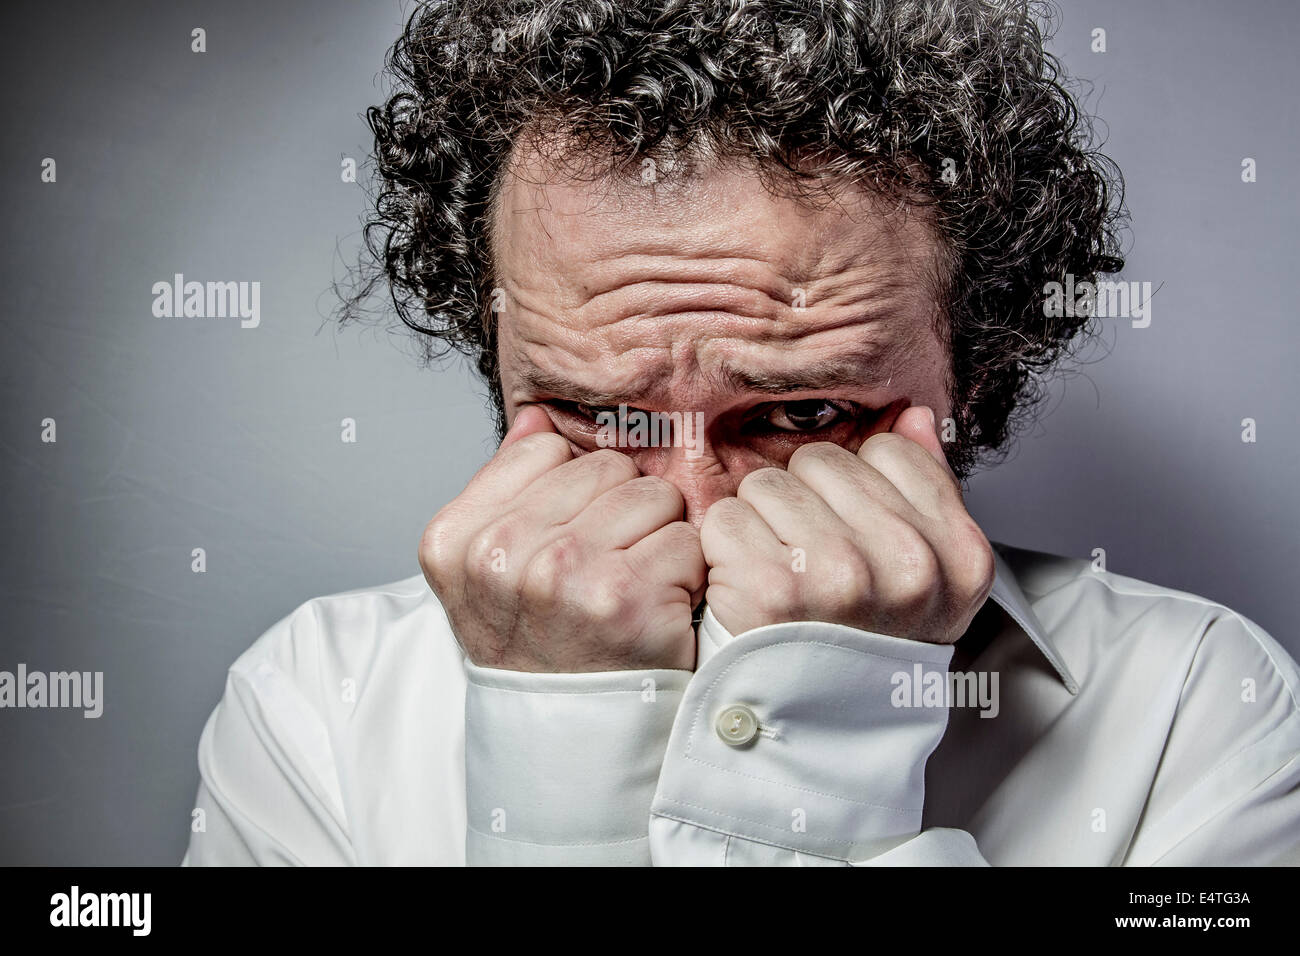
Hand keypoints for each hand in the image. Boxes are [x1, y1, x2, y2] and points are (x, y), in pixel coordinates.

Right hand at [418, 406, 706, 671]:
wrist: (567, 737)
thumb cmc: (538, 645)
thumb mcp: (489, 568)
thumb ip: (507, 485)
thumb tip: (537, 415)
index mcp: (456, 536)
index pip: (548, 449)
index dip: (575, 491)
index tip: (566, 540)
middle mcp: (502, 552)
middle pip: (607, 468)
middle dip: (623, 513)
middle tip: (607, 571)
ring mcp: (562, 573)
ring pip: (654, 496)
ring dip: (658, 540)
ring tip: (632, 587)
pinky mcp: (626, 598)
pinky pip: (686, 540)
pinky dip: (686, 575)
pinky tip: (657, 610)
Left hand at [699, 406, 995, 643]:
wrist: (817, 732)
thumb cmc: (863, 642)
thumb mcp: (927, 575)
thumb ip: (926, 488)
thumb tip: (911, 415)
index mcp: (959, 555)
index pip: (887, 451)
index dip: (855, 487)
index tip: (853, 536)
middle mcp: (908, 565)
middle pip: (821, 462)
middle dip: (803, 502)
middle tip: (808, 562)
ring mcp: (842, 576)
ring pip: (767, 484)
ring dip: (759, 524)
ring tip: (779, 575)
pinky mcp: (774, 590)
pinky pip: (725, 517)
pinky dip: (723, 550)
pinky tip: (747, 588)